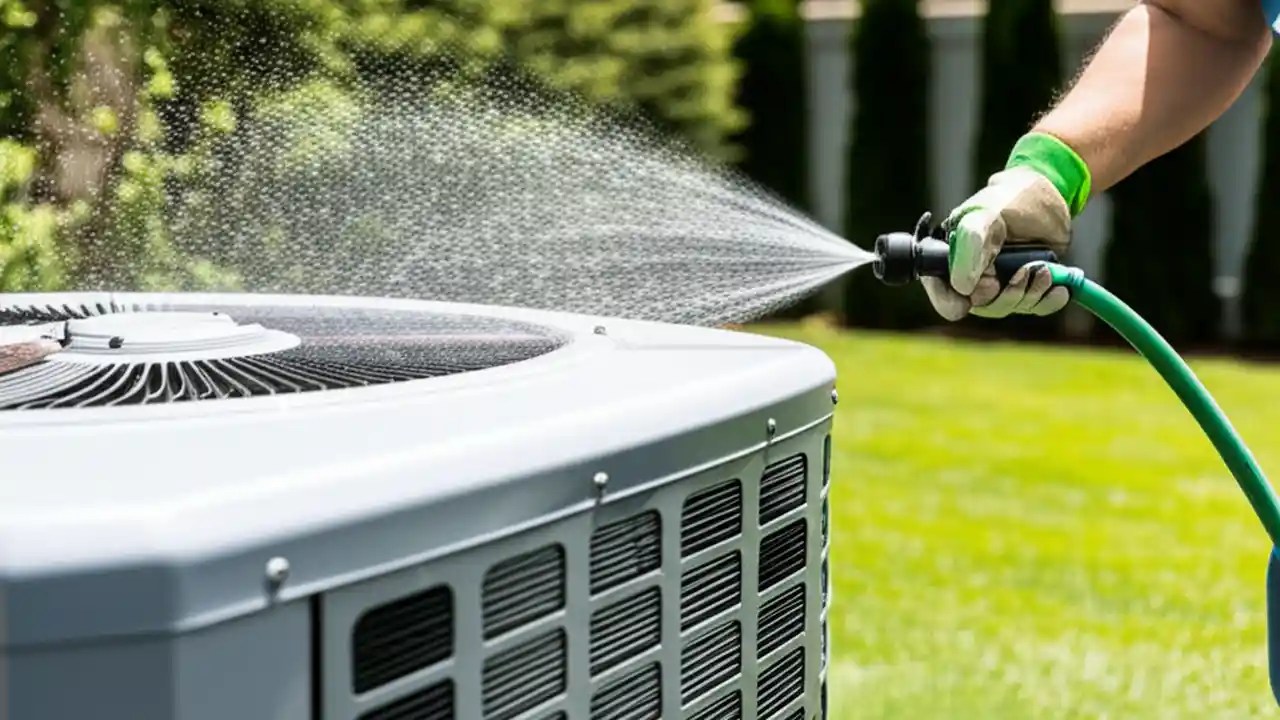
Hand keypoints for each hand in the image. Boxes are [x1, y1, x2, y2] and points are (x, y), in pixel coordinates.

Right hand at [922, 166, 1072, 320]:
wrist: (1048, 194)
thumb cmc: (1010, 198)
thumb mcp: (987, 215)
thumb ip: (970, 246)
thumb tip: (963, 287)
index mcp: (952, 258)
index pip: (942, 293)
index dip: (954, 302)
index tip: (980, 293)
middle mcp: (972, 274)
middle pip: (981, 306)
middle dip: (1007, 295)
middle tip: (1027, 271)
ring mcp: (1000, 281)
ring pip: (1008, 307)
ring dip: (1030, 295)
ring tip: (1046, 270)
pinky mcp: (1026, 285)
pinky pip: (1033, 307)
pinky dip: (1047, 302)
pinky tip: (1060, 289)